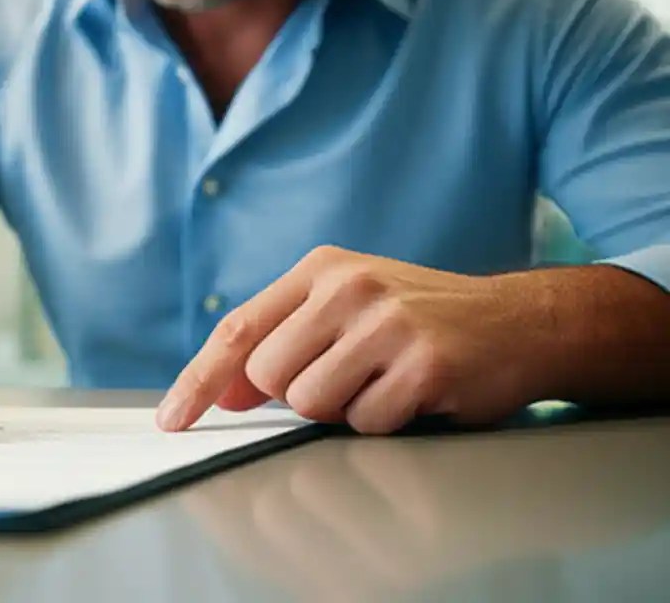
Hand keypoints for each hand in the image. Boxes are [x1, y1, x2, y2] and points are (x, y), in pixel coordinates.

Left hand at [158, 245, 542, 434]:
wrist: (518, 322)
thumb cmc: (419, 320)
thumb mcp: (345, 310)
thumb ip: (281, 341)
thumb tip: (221, 391)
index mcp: (320, 269)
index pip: (238, 329)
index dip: (198, 378)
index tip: (173, 419)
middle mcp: (348, 287)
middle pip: (270, 376)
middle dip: (299, 394)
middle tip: (350, 375)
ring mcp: (387, 322)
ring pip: (312, 404)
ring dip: (345, 409)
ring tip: (384, 380)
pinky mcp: (423, 362)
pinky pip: (367, 421)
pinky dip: (386, 420)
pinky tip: (416, 391)